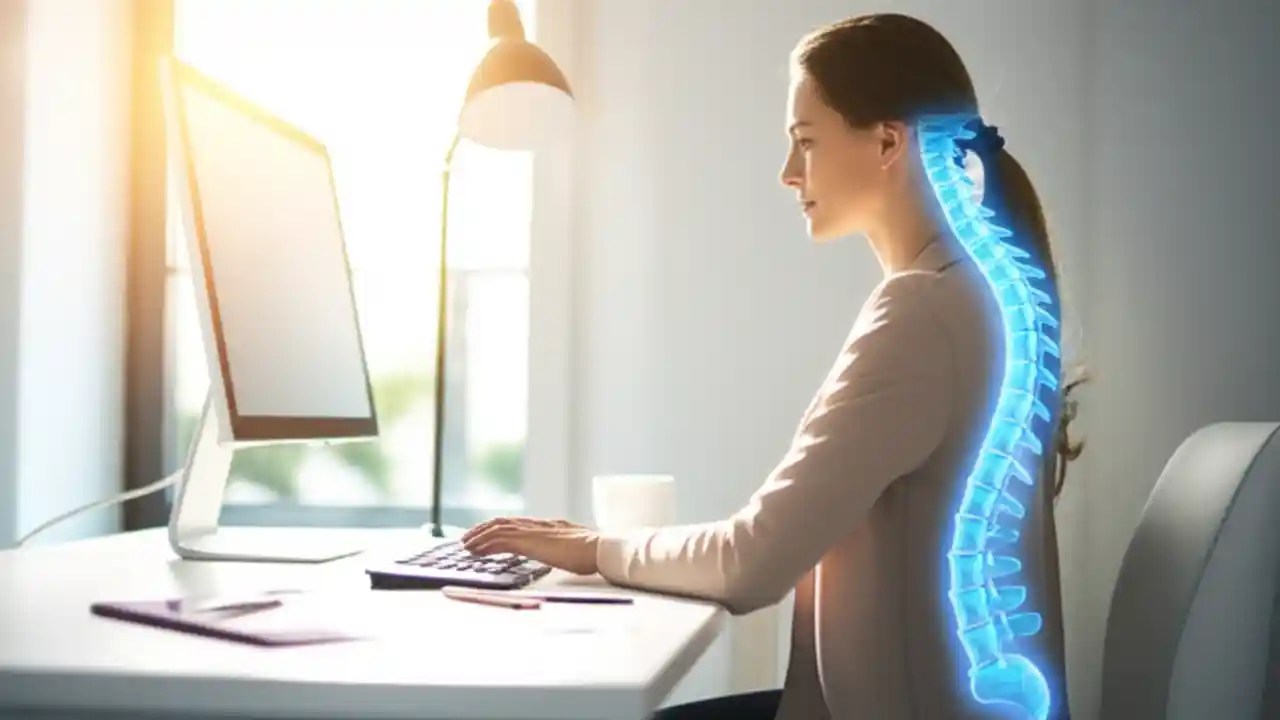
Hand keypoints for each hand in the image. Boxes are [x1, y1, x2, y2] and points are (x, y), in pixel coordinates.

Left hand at [461, 517, 600, 575]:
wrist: (600, 548)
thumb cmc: (593, 552)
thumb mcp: (574, 548)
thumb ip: (564, 548)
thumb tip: (564, 553)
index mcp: (548, 526)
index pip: (518, 523)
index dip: (500, 528)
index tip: (488, 534)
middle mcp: (538, 525)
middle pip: (503, 522)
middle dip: (483, 529)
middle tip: (469, 538)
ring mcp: (532, 531)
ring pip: (498, 528)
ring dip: (479, 536)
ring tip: (466, 544)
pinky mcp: (529, 541)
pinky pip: (499, 540)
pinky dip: (484, 543)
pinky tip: (475, 550)